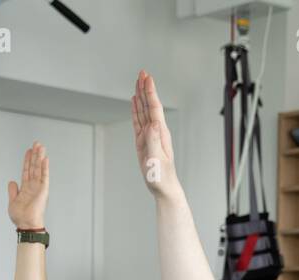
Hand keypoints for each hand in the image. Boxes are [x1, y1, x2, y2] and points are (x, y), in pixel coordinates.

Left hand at [7, 142, 47, 229]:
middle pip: (34, 167)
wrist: (26, 224)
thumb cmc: (20, 217)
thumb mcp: (12, 201)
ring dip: (40, 157)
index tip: (29, 151)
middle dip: (35, 155)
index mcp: (26, 188)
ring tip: (41, 147)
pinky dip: (45, 168)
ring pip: (39, 169)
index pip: (26, 171)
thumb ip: (12, 191)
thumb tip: (12, 181)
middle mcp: (33, 186)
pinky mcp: (43, 191)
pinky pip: (44, 177)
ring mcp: (38, 188)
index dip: (27, 161)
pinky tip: (45, 159)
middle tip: (37, 144)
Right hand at [131, 70, 178, 197]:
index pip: (154, 108)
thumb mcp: (156, 159)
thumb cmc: (161, 177)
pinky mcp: (143, 141)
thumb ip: (154, 141)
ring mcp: (149, 135)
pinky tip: (135, 103)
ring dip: (141, 96)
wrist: (163, 187)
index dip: (150, 92)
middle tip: (142, 72)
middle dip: (145, 88)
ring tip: (138, 83)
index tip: (147, 77)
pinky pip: (138, 121)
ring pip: (144, 111)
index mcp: (160, 133)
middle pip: (149, 105)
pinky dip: (136, 110)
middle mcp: (156, 131)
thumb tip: (153, 123)